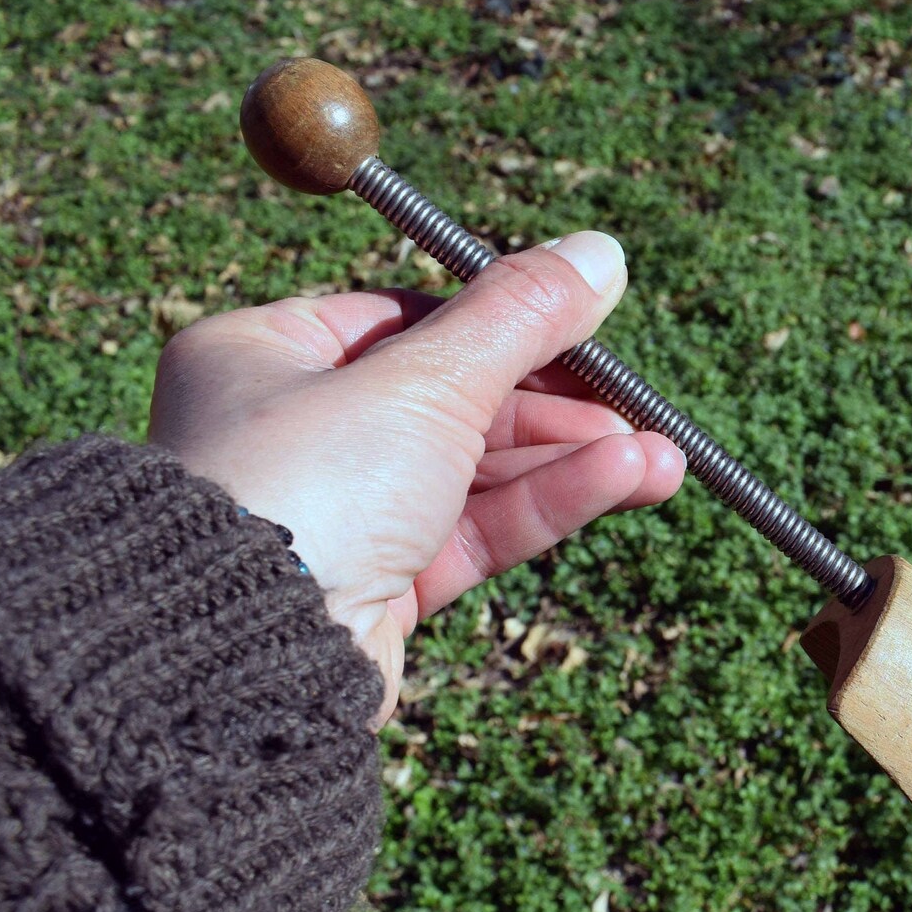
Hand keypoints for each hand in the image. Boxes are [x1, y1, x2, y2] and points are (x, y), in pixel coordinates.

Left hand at [149, 232, 684, 723]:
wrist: (247, 659)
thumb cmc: (307, 490)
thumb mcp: (426, 382)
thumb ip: (518, 319)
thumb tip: (602, 252)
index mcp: (270, 354)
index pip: (411, 319)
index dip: (507, 324)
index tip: (589, 331)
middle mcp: (299, 431)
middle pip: (456, 399)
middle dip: (561, 406)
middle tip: (643, 408)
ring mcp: (341, 512)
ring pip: (478, 471)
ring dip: (573, 460)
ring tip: (664, 459)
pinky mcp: (378, 585)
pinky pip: (475, 530)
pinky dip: (548, 505)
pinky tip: (625, 482)